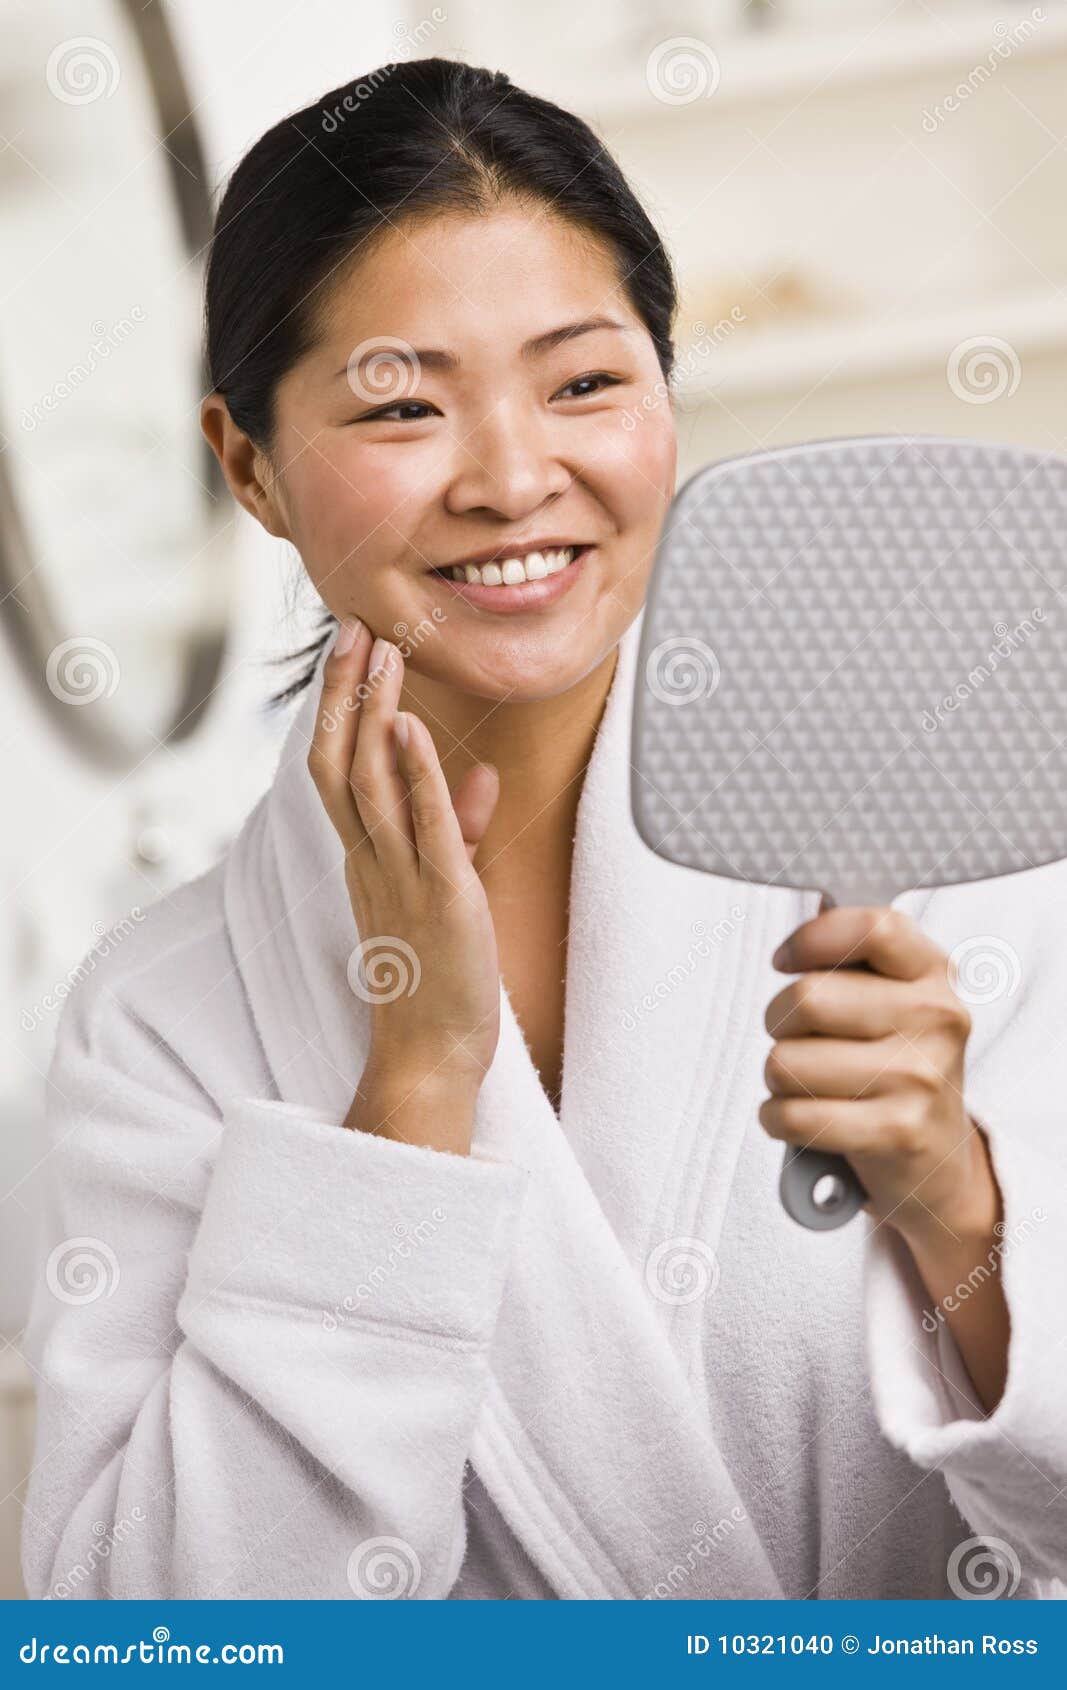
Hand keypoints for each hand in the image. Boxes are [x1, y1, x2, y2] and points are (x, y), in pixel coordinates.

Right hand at [308, 620, 502, 1105]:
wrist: (430, 1054)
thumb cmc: (436, 974)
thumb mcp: (445, 888)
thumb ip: (456, 828)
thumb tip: (476, 774)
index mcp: (366, 858)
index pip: (338, 768)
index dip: (340, 708)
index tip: (350, 652)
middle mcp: (372, 861)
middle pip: (338, 761)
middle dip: (344, 693)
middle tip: (353, 628)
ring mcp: (401, 878)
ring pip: (369, 782)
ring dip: (375, 714)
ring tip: (382, 653)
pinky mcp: (442, 898)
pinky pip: (423, 827)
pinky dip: (418, 774)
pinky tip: (413, 728)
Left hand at [759, 903, 999, 1245]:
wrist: (936, 1159)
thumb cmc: (893, 1066)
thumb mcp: (892, 1000)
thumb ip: (853, 955)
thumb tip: (811, 909)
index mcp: (932, 972)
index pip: (871, 926)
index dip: (811, 940)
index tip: (786, 962)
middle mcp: (937, 1018)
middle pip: (807, 998)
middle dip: (779, 1023)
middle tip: (798, 1039)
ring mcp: (921, 1077)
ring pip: (788, 1061)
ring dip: (778, 1079)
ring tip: (810, 1085)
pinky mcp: (898, 1132)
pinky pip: (793, 1115)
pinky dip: (777, 1120)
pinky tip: (799, 1119)